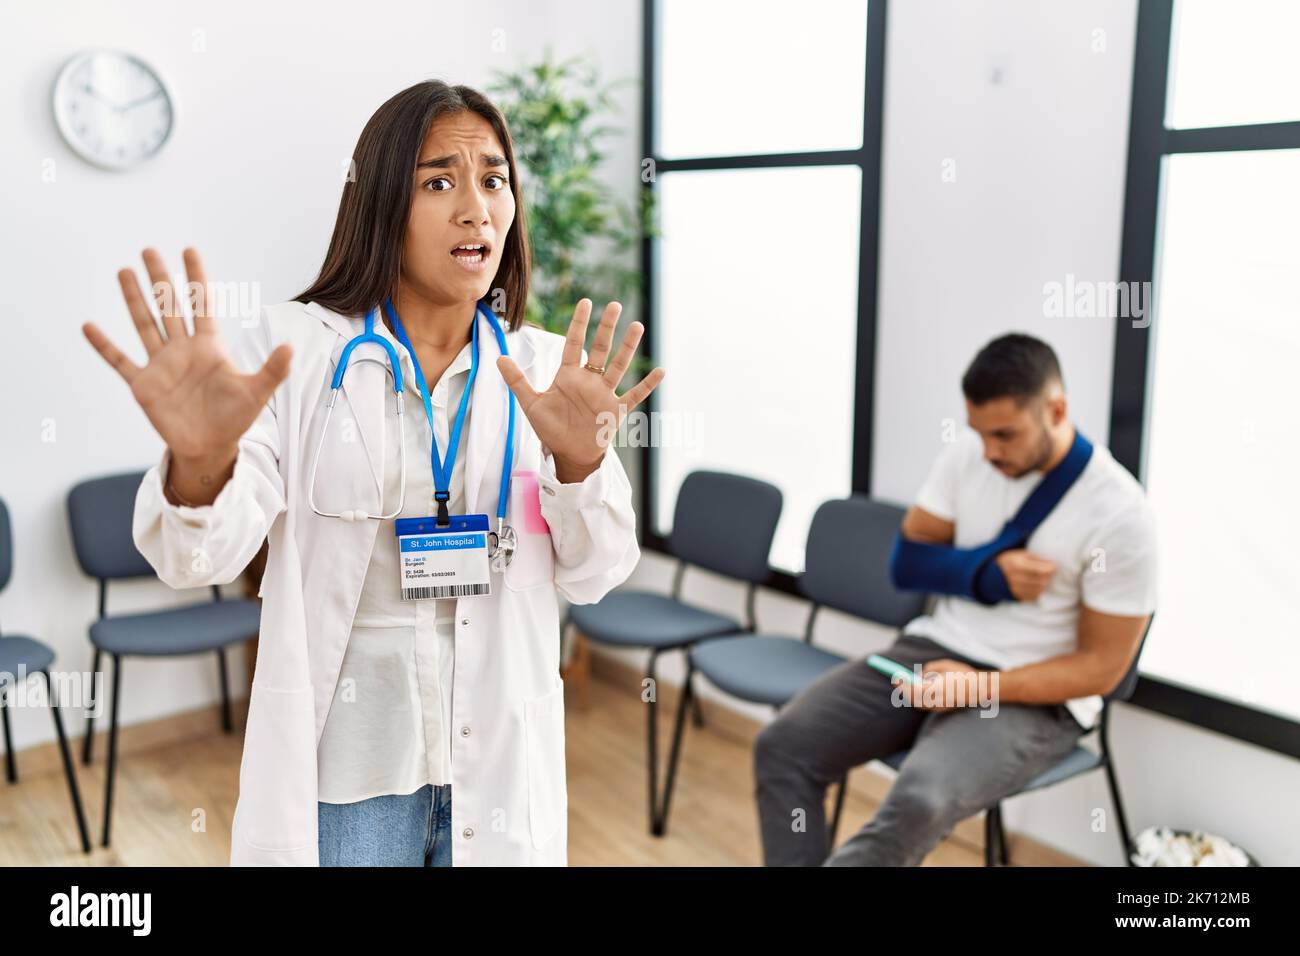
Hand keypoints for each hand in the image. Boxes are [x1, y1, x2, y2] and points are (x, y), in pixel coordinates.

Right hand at [83, 248, 292, 500]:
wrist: (210, 447)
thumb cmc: (234, 418)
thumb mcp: (257, 392)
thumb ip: (273, 370)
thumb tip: (291, 347)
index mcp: (209, 347)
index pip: (201, 304)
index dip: (196, 278)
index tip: (189, 250)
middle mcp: (182, 350)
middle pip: (169, 307)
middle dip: (160, 279)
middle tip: (149, 250)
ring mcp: (161, 365)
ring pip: (144, 324)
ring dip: (134, 299)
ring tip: (124, 271)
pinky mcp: (143, 384)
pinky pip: (120, 361)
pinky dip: (104, 345)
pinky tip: (89, 325)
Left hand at [497, 298, 664, 482]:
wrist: (568, 454)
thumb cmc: (551, 429)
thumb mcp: (531, 404)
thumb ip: (517, 380)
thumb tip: (498, 358)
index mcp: (569, 376)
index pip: (574, 344)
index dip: (579, 323)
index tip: (586, 302)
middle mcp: (590, 380)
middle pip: (600, 349)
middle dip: (607, 328)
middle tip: (615, 305)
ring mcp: (605, 394)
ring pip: (619, 366)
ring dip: (628, 347)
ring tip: (637, 326)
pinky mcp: (616, 411)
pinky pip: (634, 396)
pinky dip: (647, 385)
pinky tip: (660, 371)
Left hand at [892, 658, 985, 710]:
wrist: (980, 689)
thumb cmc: (963, 674)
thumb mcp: (946, 665)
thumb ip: (930, 668)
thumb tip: (918, 675)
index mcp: (940, 688)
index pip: (915, 689)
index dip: (904, 684)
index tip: (897, 677)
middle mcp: (939, 700)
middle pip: (914, 699)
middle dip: (903, 690)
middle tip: (897, 681)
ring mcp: (941, 707)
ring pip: (918, 704)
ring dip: (909, 695)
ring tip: (902, 685)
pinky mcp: (942, 709)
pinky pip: (925, 706)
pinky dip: (916, 699)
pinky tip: (914, 690)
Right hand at [995, 549, 1056, 601]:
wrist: (993, 573)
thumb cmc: (1012, 560)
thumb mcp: (1023, 554)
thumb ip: (1038, 559)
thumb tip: (1053, 565)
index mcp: (1017, 564)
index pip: (1039, 570)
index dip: (1050, 569)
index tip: (1054, 566)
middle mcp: (1015, 578)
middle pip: (1041, 581)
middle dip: (1048, 577)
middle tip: (1049, 572)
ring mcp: (1015, 589)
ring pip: (1039, 590)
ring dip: (1044, 584)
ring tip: (1043, 578)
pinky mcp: (1017, 596)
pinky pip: (1034, 597)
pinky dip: (1039, 591)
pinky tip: (1037, 585)